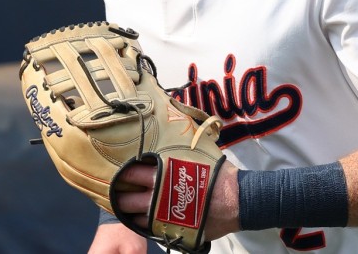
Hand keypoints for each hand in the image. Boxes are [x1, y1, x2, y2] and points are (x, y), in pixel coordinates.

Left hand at [111, 159, 239, 241]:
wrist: (238, 200)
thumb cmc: (220, 174)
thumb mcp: (201, 153)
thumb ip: (182, 148)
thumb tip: (177, 129)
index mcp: (164, 173)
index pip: (132, 172)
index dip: (123, 173)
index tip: (119, 172)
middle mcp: (159, 194)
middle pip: (127, 197)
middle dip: (120, 195)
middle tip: (119, 192)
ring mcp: (163, 215)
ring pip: (134, 215)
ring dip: (129, 211)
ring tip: (128, 207)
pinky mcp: (171, 229)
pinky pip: (147, 228)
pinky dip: (142, 223)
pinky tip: (142, 219)